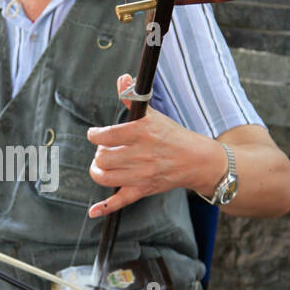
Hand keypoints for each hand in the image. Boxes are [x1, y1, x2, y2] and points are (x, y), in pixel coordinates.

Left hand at [86, 73, 225, 216]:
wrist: (196, 160)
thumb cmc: (172, 135)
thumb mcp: (152, 115)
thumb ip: (132, 98)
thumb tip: (122, 79)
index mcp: (141, 133)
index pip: (105, 136)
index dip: (95, 135)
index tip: (95, 134)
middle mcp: (140, 154)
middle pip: (103, 158)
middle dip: (100, 153)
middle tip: (106, 150)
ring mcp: (141, 174)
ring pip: (105, 177)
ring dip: (98, 171)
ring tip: (103, 165)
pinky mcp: (143, 190)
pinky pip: (120, 201)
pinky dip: (104, 207)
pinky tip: (93, 211)